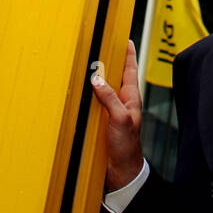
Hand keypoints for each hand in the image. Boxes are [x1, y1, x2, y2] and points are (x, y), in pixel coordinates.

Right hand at [91, 39, 144, 189]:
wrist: (121, 172)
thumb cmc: (127, 147)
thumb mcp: (120, 119)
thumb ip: (110, 99)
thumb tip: (97, 79)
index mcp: (131, 99)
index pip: (130, 70)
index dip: (128, 54)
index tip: (125, 39)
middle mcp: (122, 103)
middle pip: (116, 77)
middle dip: (110, 62)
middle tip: (103, 46)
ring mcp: (112, 113)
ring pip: (104, 90)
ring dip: (97, 79)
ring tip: (89, 65)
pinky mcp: (103, 123)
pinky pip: (95, 104)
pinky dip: (89, 96)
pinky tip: (81, 93)